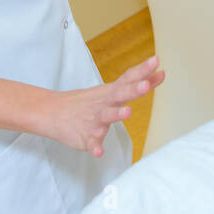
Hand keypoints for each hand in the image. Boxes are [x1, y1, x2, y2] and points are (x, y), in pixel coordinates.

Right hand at [41, 55, 164, 156]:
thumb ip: (136, 83)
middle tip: (145, 85)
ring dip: (116, 114)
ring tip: (128, 112)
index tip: (156, 61)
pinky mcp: (85, 137)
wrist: (52, 113)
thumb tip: (161, 73)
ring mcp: (94, 120)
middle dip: (133, 90)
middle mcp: (104, 104)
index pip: (129, 79)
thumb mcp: (112, 90)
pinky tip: (99, 151)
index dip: (142, 71)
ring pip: (107, 116)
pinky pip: (91, 143)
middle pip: (120, 94)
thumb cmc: (89, 102)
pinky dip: (95, 147)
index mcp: (111, 93)